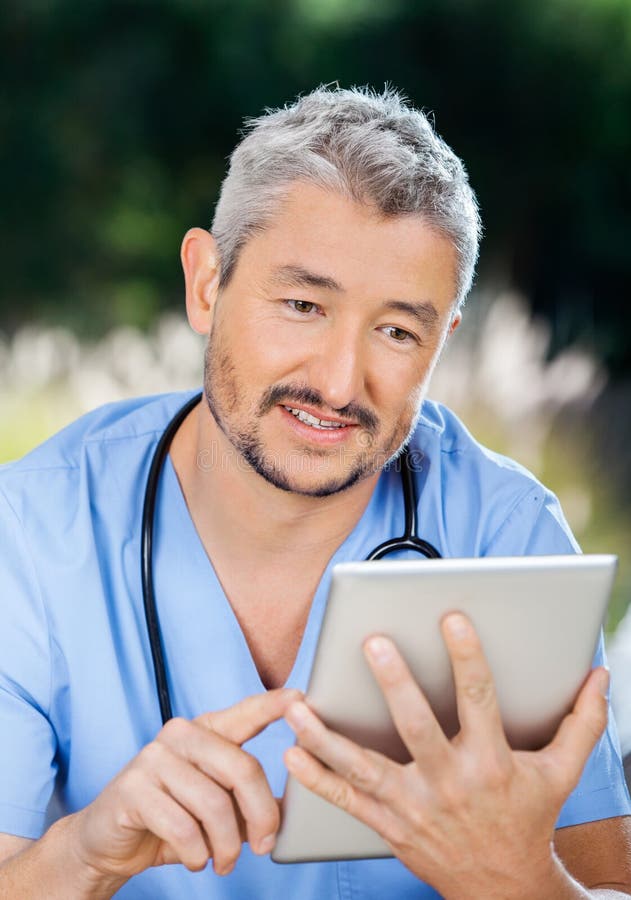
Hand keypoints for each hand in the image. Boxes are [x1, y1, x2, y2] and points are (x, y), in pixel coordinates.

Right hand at [70, 688, 300, 882]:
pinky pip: (183, 826)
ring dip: (226, 846)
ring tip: (223, 863)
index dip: (272, 705)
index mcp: (206, 731)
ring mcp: (154, 757)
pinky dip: (197, 853)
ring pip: (214, 804)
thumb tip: (289, 808)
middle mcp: (180, 734)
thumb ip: (247, 799)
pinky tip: (196, 860)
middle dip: (260, 816)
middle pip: (241, 769)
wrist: (108, 843)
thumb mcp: (216, 807)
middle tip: (262, 847)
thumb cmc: (171, 820)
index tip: (300, 696)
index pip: (245, 713)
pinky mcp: (133, 788)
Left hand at [283, 614, 608, 898]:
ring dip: (327, 736)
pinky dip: (315, 780)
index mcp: (491, 761)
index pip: (479, 699)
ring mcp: (414, 806)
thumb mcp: (561, 772)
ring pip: (365, 767)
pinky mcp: (389, 825)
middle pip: (417, 728)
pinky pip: (347, 800)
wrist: (502, 888)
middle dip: (394, 685)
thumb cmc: (529, 817)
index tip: (452, 617)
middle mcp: (450, 782)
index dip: (468, 656)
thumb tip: (599, 675)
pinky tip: (290, 753)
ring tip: (296, 705)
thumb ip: (581, 722)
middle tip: (371, 644)